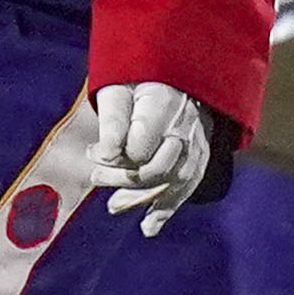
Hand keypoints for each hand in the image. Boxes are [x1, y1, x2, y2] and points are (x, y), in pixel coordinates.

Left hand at [88, 80, 215, 235]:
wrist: (178, 67)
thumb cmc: (139, 77)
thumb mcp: (118, 87)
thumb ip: (112, 120)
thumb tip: (106, 155)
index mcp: (164, 104)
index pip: (139, 147)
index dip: (112, 157)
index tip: (92, 152)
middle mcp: (186, 125)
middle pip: (158, 168)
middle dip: (124, 180)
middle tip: (95, 178)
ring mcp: (198, 140)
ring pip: (175, 181)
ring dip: (143, 199)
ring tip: (114, 206)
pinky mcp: (201, 152)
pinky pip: (188, 185)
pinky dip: (168, 208)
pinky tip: (149, 227)